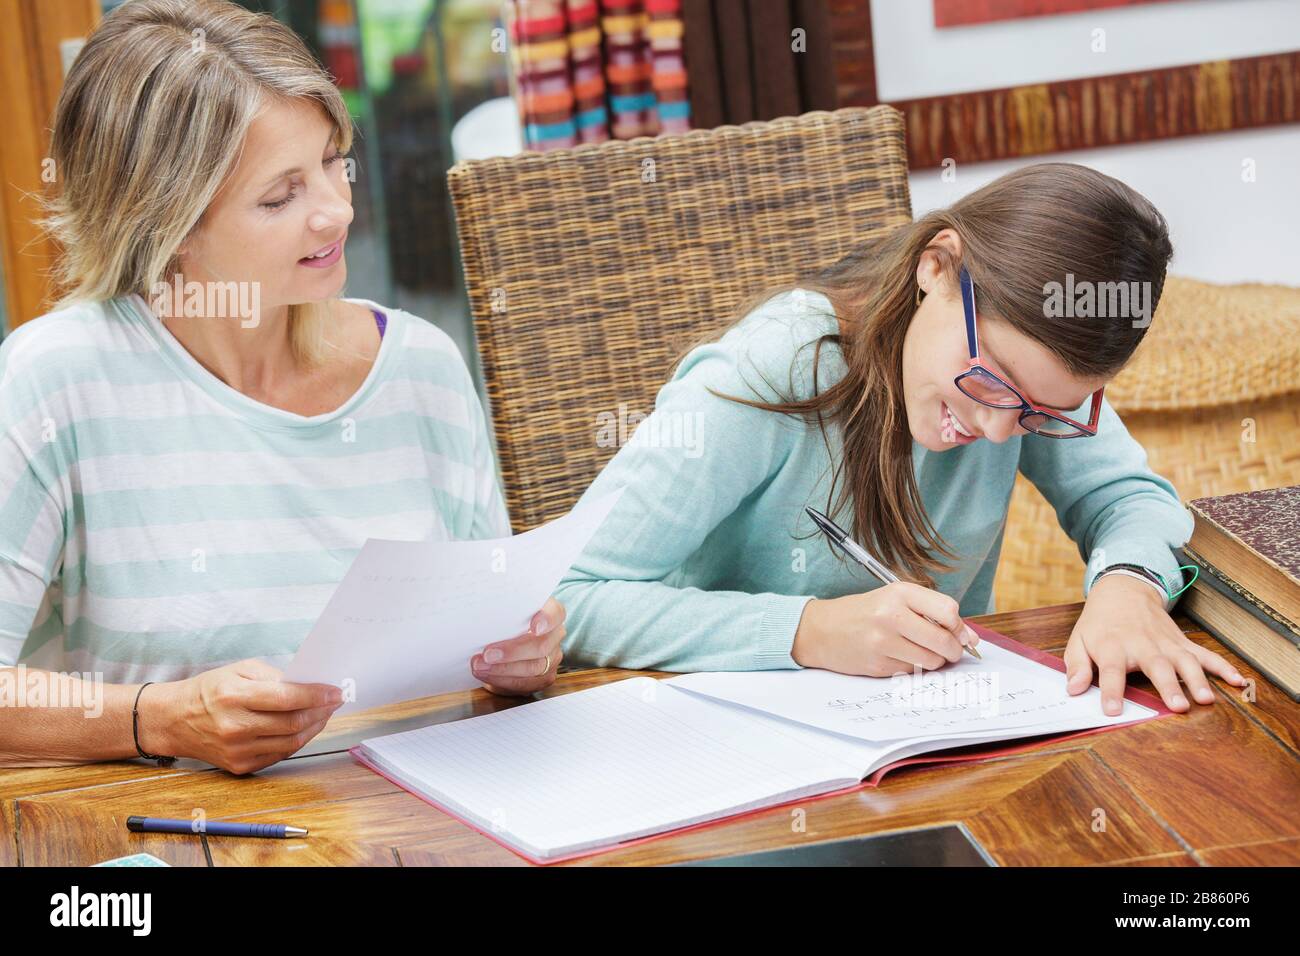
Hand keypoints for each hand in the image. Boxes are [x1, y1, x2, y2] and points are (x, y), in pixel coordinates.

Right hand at [143, 659, 342, 774]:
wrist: (174, 720)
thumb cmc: (210, 690)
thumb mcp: (239, 670)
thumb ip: (274, 676)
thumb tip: (308, 684)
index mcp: (234, 697)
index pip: (287, 698)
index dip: (317, 695)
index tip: (336, 692)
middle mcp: (235, 727)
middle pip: (292, 723)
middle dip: (321, 711)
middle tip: (335, 702)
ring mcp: (237, 751)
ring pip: (290, 742)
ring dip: (314, 727)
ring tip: (324, 714)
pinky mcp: (239, 766)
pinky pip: (279, 754)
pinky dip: (297, 741)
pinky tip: (305, 728)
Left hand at [470, 597, 566, 695]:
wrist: (501, 640)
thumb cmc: (502, 621)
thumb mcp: (501, 611)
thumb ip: (500, 612)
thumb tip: (480, 617)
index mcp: (550, 612)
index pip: (555, 613)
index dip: (547, 620)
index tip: (534, 627)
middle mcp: (555, 634)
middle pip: (541, 646)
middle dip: (512, 652)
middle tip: (488, 654)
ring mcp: (552, 657)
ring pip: (534, 668)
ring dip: (503, 669)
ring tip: (480, 666)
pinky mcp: (545, 676)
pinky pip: (526, 684)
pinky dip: (503, 680)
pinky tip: (487, 675)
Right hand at [791, 582, 978, 675]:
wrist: (822, 630)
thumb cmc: (864, 612)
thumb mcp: (895, 599)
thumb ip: (931, 612)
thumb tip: (970, 638)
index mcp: (899, 593)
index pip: (948, 611)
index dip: (961, 627)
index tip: (962, 635)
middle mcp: (891, 615)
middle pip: (943, 640)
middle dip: (953, 651)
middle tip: (950, 651)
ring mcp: (883, 642)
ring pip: (931, 661)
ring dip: (933, 661)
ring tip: (920, 651)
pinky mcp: (878, 664)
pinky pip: (912, 672)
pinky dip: (912, 668)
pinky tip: (898, 657)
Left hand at [1064, 573, 1248, 714]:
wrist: (1123, 591)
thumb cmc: (1099, 623)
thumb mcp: (1078, 641)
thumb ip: (1077, 666)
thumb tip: (1074, 690)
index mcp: (1112, 646)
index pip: (1111, 670)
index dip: (1111, 691)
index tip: (1112, 711)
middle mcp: (1142, 645)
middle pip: (1156, 666)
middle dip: (1168, 686)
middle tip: (1178, 707)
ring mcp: (1166, 644)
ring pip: (1185, 661)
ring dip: (1198, 679)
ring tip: (1206, 699)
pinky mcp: (1182, 643)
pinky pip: (1205, 654)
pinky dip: (1223, 666)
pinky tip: (1238, 681)